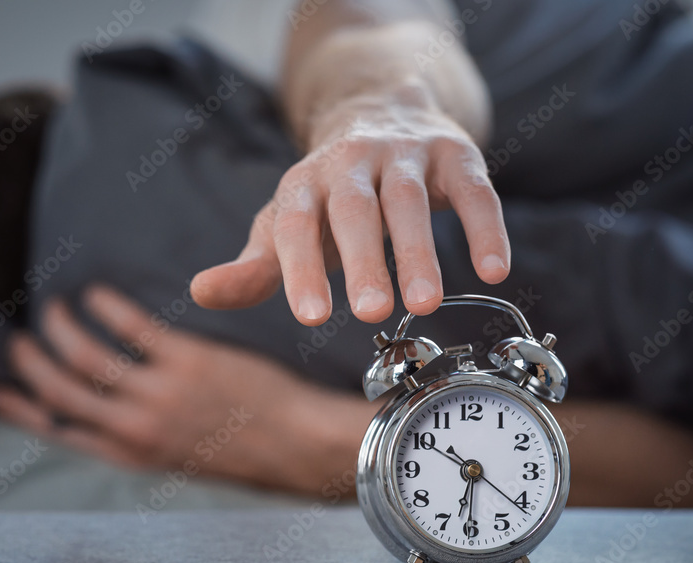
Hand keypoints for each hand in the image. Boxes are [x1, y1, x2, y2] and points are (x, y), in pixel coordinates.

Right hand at [0, 285, 369, 493]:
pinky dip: (106, 307)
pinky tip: (98, 294)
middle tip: (19, 341)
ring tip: (57, 307)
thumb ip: (139, 437)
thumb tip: (110, 415)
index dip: (21, 411)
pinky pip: (131, 328)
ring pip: (86, 357)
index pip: (58, 431)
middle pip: (60, 392)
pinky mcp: (186, 361)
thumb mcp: (179, 459)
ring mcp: (159, 393)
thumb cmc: (243, 450)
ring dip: (62, 328)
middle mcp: (136, 428)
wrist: (296, 443)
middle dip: (31, 364)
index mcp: (131, 455)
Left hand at [190, 79, 508, 326]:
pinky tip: (493, 270)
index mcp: (303, 183)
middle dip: (363, 260)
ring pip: (411, 200)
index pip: (297, 225)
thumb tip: (199, 293)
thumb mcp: (286, 227)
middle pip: (355, 210)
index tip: (310, 316)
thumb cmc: (328, 196)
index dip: (302, 268)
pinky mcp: (453, 153)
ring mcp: (404, 154)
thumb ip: (253, 267)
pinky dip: (484, 228)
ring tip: (426, 304)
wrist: (382, 115)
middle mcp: (351, 162)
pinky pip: (474, 190)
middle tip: (371, 313)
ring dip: (418, 251)